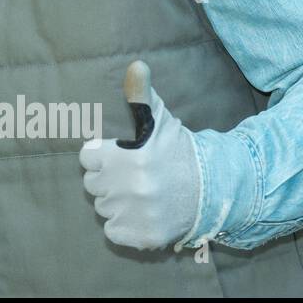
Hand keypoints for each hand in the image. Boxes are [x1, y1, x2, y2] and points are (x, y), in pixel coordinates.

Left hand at [79, 61, 201, 250]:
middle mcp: (127, 188)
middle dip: (108, 179)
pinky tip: (141, 213)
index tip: (118, 156)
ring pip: (103, 208)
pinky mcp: (143, 236)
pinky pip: (113, 231)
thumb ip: (141, 94)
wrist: (216, 190)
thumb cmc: (181, 153)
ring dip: (116, 203)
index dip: (100, 156)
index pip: (87, 158)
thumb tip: (136, 65)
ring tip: (140, 194)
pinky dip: (123, 226)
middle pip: (92, 184)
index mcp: (125, 158)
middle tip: (131, 176)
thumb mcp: (160, 121)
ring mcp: (135, 214)